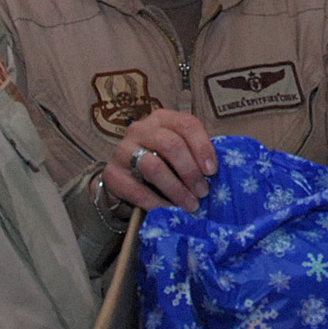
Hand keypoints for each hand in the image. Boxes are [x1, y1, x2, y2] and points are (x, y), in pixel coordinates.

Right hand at [101, 109, 217, 212]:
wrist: (125, 177)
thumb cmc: (161, 161)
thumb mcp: (179, 150)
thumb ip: (195, 154)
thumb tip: (215, 173)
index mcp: (162, 119)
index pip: (186, 124)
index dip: (202, 148)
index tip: (212, 171)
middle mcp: (140, 129)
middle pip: (170, 144)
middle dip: (190, 172)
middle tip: (202, 192)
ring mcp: (123, 150)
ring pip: (154, 167)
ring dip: (176, 189)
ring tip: (190, 204)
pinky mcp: (112, 174)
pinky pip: (137, 190)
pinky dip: (157, 203)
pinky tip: (168, 210)